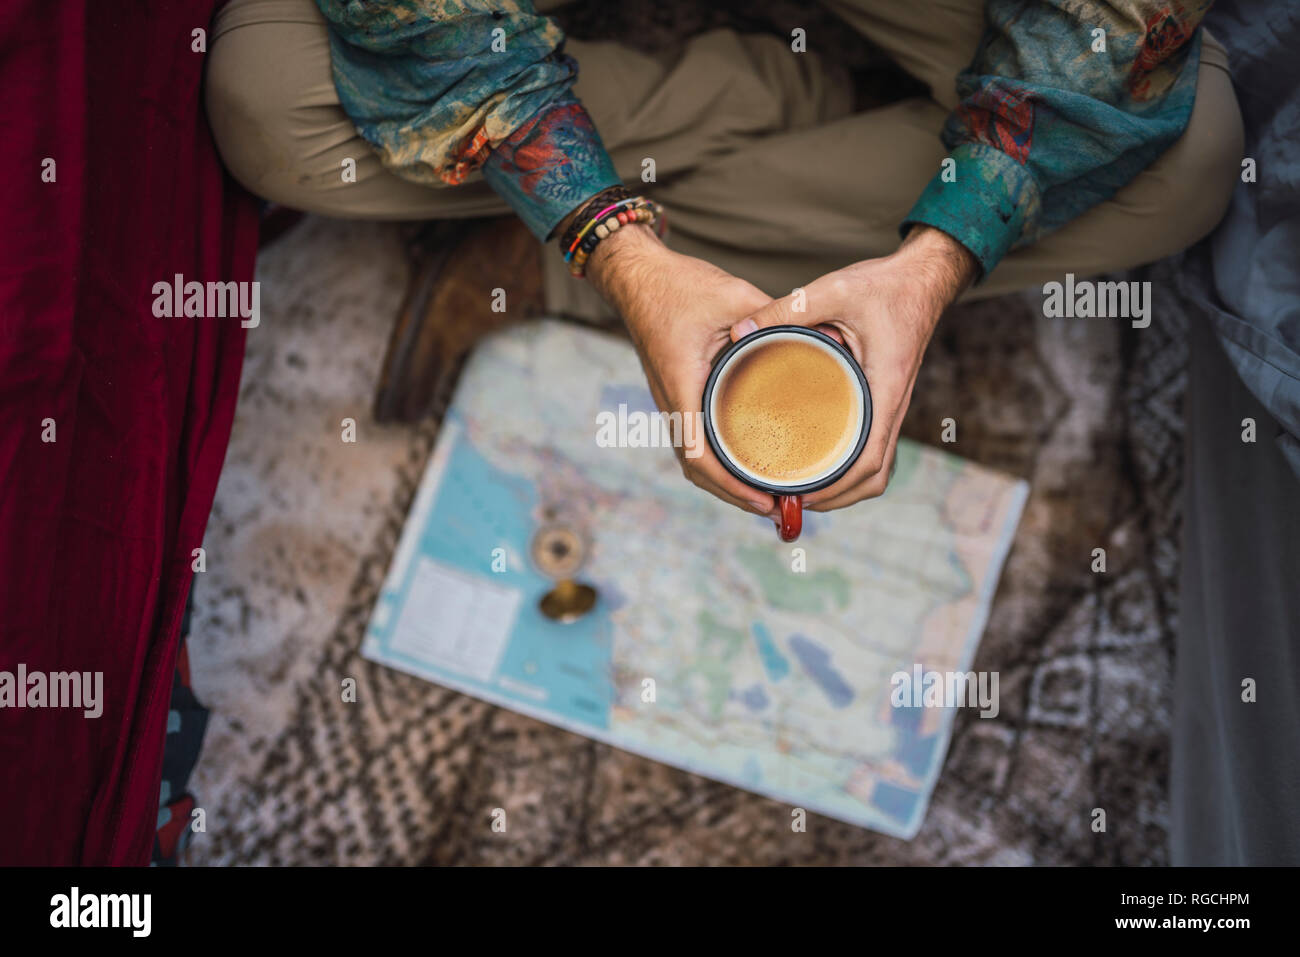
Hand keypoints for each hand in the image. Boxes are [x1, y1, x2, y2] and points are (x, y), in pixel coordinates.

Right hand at [586, 224, 779, 516]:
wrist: (637, 275)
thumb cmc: (677, 284)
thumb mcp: (733, 296)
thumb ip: (775, 319)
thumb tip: (823, 339)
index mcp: (682, 384)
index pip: (699, 453)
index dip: (730, 484)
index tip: (764, 499)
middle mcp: (672, 400)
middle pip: (696, 468)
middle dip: (733, 493)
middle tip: (776, 505)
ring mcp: (671, 400)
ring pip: (693, 458)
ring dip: (725, 481)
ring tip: (763, 492)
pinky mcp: (677, 393)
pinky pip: (695, 438)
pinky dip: (718, 459)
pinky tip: (745, 459)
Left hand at [728, 225, 977, 511]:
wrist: (922, 278)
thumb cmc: (885, 285)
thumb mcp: (833, 290)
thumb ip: (786, 310)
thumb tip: (739, 333)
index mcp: (884, 389)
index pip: (867, 460)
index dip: (835, 487)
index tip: (798, 493)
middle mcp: (892, 406)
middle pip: (872, 478)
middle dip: (833, 497)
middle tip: (788, 497)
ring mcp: (890, 408)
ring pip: (874, 470)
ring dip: (842, 488)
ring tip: (798, 489)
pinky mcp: (884, 402)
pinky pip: (871, 449)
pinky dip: (848, 467)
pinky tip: (816, 461)